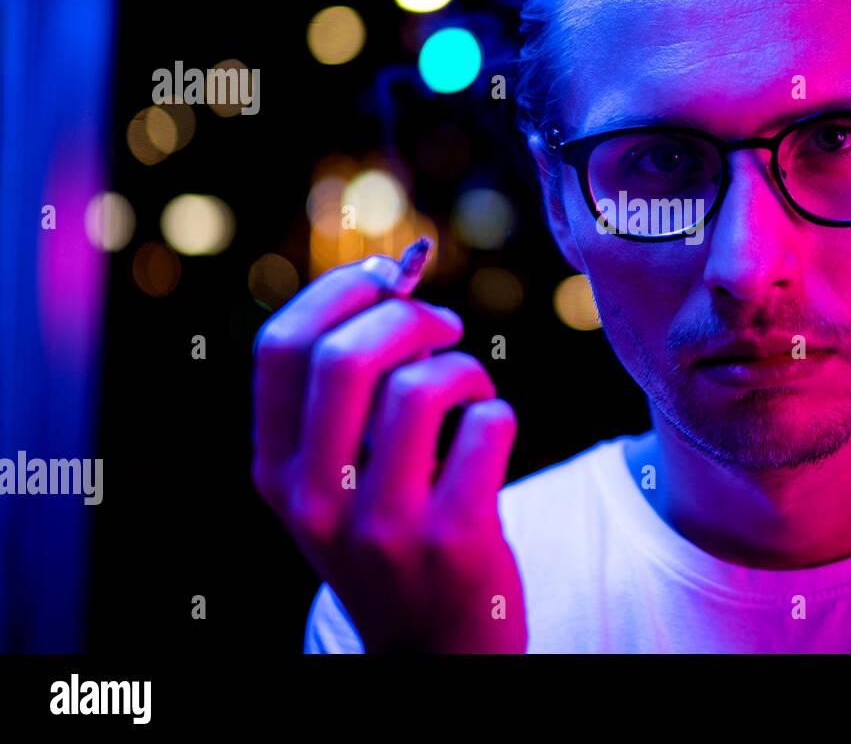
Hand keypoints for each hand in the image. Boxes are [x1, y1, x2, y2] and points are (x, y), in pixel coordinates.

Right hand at [251, 255, 525, 652]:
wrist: (435, 650)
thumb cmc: (391, 535)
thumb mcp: (337, 479)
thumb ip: (348, 396)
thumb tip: (395, 281)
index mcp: (276, 471)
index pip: (279, 347)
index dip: (337, 290)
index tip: (386, 277)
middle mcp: (315, 501)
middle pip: (345, 356)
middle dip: (407, 316)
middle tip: (443, 326)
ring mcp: (382, 526)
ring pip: (422, 386)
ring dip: (462, 367)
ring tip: (470, 389)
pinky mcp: (454, 540)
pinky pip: (486, 423)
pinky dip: (497, 411)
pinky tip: (490, 435)